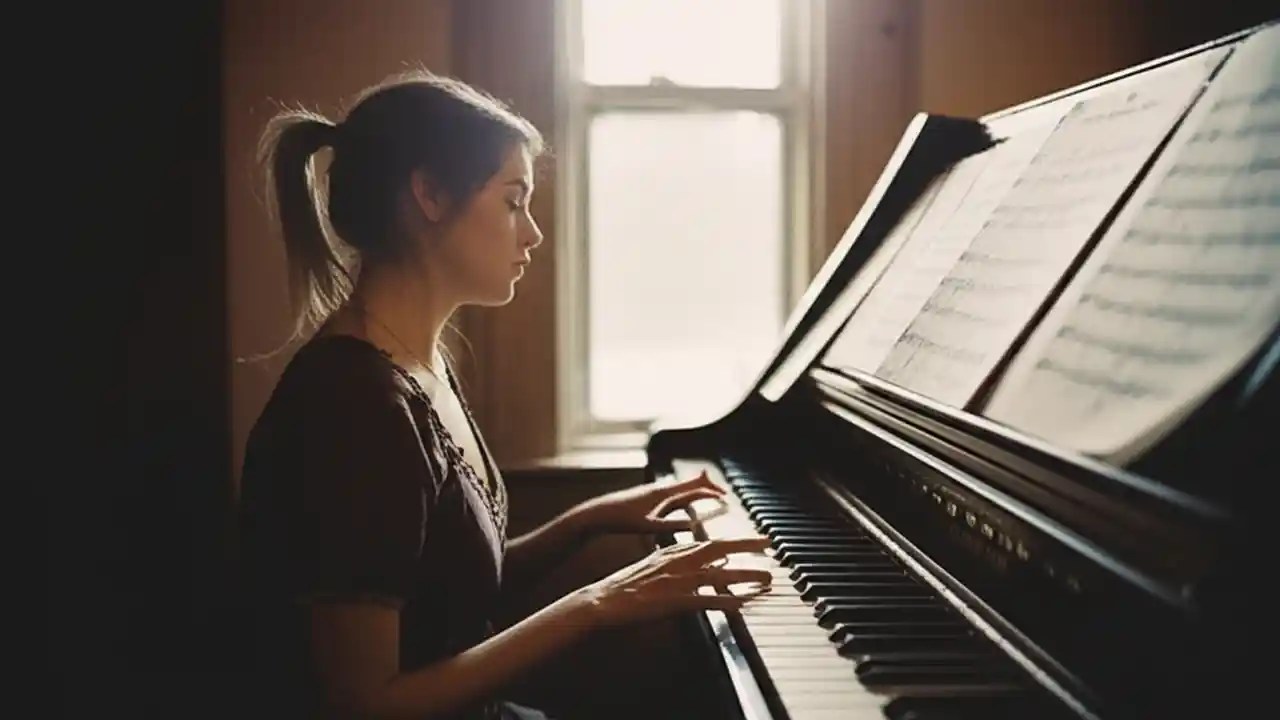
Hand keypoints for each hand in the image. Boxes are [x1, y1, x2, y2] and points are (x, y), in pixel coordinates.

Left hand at [575, 470, 728, 535]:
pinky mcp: (649, 497)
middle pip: (690, 484)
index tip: (725, 497)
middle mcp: (662, 489)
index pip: (694, 487)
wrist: (600, 513)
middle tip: (723, 494)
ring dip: (697, 491)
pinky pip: (673, 494)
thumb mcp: (649, 525)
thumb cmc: (622, 518)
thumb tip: (694, 525)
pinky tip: (683, 503)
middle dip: (708, 487)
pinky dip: (685, 496)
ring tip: (709, 495)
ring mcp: (655, 492)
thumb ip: (672, 525)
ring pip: (682, 488)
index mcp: (665, 493)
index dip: (711, 490)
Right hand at [578, 537, 774, 627]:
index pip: (708, 542)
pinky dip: (728, 602)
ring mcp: (679, 580)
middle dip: (747, 546)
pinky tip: (743, 604)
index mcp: (672, 551)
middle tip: (768, 544)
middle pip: (720, 549)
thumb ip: (672, 564)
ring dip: (747, 576)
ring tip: (767, 578)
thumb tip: (687, 567)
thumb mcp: (651, 566)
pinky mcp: (676, 601)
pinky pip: (709, 601)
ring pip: (722, 575)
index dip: (732, 542)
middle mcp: (679, 561)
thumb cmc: (624, 586)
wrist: (605, 598)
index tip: (748, 541)